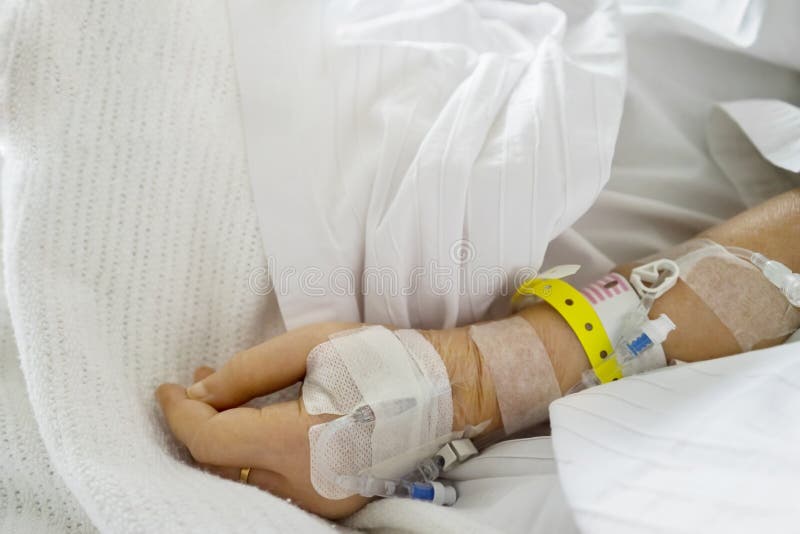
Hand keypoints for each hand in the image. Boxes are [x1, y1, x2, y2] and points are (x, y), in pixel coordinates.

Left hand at [155, 322, 502, 518]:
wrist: (442, 390)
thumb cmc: (382, 358)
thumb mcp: (313, 345)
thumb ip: (248, 371)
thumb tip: (200, 393)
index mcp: (301, 440)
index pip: (212, 440)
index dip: (180, 414)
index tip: (167, 389)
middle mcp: (307, 483)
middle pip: (220, 465)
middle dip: (199, 425)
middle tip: (196, 386)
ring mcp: (320, 500)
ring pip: (242, 479)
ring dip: (222, 442)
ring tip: (223, 401)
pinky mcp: (331, 503)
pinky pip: (271, 485)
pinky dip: (251, 458)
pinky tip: (253, 425)